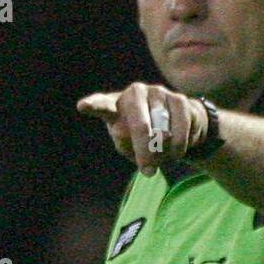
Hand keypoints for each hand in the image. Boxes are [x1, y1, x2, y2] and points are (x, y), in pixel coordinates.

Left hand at [77, 83, 207, 175]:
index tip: (83, 106)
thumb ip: (131, 148)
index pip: (101, 106)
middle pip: (141, 127)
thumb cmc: (141, 138)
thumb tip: (152, 152)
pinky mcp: (179, 99)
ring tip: (162, 154)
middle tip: (147, 170)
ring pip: (163, 132)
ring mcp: (157, 92)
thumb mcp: (128, 146)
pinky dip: (178, 148)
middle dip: (146, 152)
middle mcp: (134, 93)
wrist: (175, 125)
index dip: (93, 106)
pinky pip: (180, 132)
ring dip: (164, 152)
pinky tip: (176, 148)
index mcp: (115, 106)